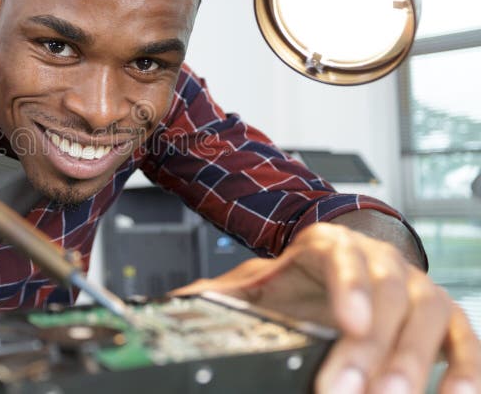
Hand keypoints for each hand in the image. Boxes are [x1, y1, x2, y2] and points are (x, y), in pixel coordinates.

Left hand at [171, 223, 480, 393]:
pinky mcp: (443, 316)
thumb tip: (173, 310)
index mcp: (330, 245)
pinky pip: (463, 340)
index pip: (344, 260)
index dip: (349, 289)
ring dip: (413, 363)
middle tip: (352, 391)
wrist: (336, 261)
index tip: (345, 323)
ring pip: (425, 318)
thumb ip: (223, 295)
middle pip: (385, 296)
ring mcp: (416, 286)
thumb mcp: (259, 281)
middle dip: (370, 348)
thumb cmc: (296, 278)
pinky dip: (465, 368)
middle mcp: (380, 260)